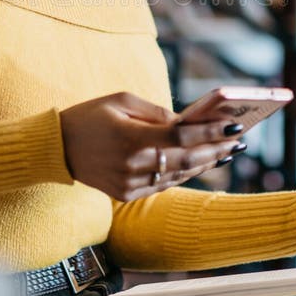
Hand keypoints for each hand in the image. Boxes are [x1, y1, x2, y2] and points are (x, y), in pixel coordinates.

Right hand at [60, 92, 245, 201]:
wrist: (56, 147)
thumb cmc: (90, 116)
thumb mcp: (121, 100)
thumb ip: (156, 112)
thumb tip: (187, 122)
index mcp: (131, 139)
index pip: (181, 137)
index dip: (210, 132)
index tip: (233, 124)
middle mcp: (132, 165)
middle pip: (186, 160)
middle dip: (216, 149)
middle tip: (239, 140)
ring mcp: (129, 184)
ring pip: (178, 176)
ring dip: (205, 164)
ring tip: (227, 151)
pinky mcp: (126, 194)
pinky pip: (163, 185)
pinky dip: (184, 173)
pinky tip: (201, 163)